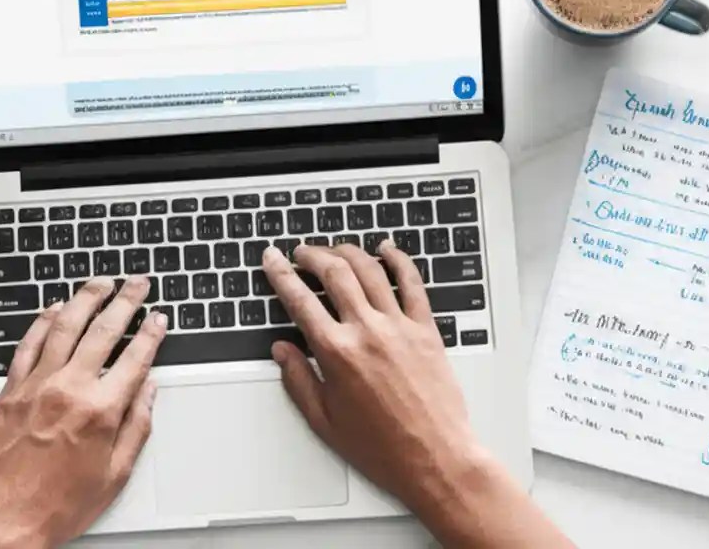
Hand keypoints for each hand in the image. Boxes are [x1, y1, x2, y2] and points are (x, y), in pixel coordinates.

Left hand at [0, 276, 167, 548]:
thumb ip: (137, 427)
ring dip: (85, 298)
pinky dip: (43, 321)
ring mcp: (37, 386)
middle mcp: (69, 390)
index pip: (135, 358)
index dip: (151, 333)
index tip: (158, 318)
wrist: (4, 520)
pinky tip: (54, 309)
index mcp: (101, 412)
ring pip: (64, 326)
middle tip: (137, 284)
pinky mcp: (11, 391)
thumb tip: (148, 393)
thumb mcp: (115, 474)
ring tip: (100, 283)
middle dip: (126, 301)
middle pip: (103, 330)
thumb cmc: (56, 506)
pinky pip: (28, 345)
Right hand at [264, 243, 572, 548]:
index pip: (300, 300)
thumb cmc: (382, 448)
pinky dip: (398, 260)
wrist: (435, 458)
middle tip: (301, 253)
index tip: (272, 259)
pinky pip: (412, 283)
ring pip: (370, 270)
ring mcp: (399, 327)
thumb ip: (298, 380)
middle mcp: (367, 332)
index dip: (281, 274)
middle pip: (334, 273)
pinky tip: (388, 250)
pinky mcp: (426, 330)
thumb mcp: (324, 421)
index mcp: (336, 354)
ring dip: (348, 252)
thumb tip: (281, 350)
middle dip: (312, 255)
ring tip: (334, 249)